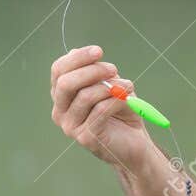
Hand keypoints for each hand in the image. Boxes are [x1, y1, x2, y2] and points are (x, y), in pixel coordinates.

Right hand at [50, 45, 150, 170]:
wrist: (136, 144)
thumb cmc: (121, 112)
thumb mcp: (110, 86)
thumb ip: (94, 72)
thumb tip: (75, 51)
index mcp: (62, 96)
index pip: (58, 71)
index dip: (77, 58)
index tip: (99, 51)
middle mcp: (60, 112)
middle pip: (65, 83)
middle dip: (91, 70)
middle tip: (113, 69)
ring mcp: (71, 127)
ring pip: (85, 96)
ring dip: (111, 87)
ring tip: (128, 86)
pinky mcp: (86, 137)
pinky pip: (101, 110)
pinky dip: (117, 100)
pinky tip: (128, 99)